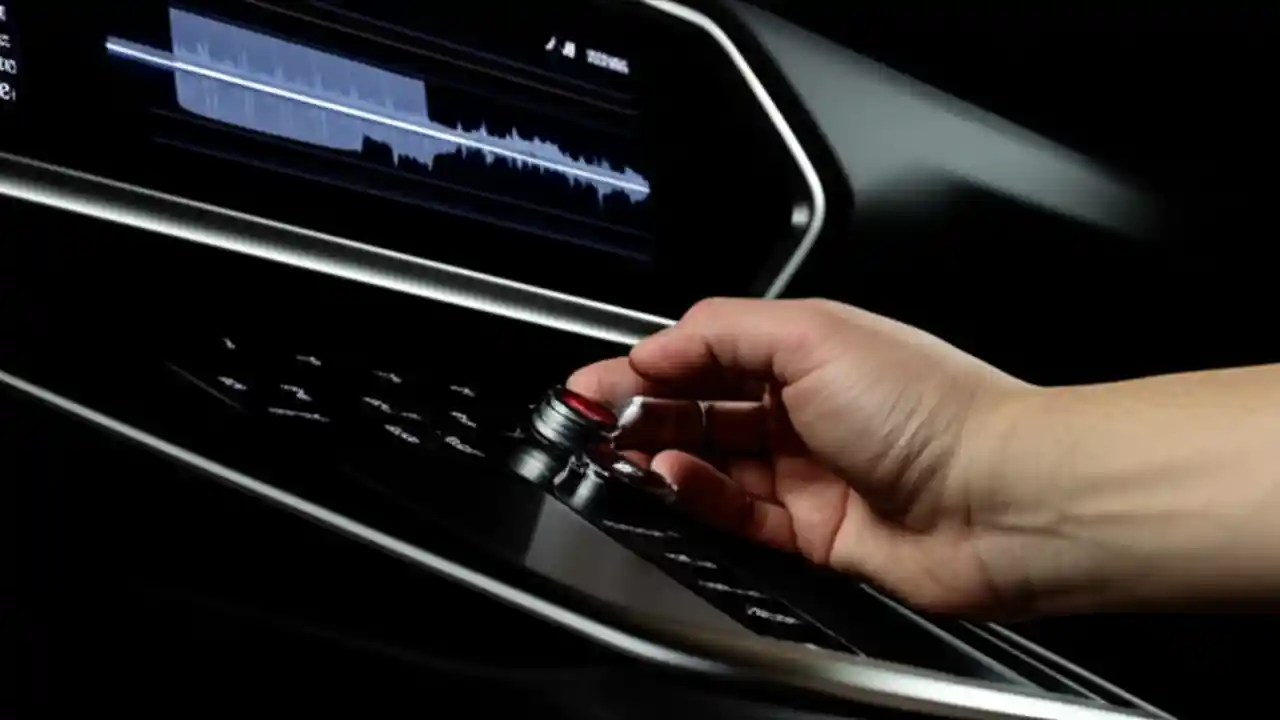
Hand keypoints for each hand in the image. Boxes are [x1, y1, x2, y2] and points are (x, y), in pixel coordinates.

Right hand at [569, 298, 1035, 615]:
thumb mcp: (813, 335)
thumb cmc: (931, 407)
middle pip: (705, 407)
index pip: (710, 353)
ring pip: (715, 462)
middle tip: (593, 417)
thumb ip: (723, 333)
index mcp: (812, 350)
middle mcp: (810, 409)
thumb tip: (656, 344)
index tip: (597, 378)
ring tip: (622, 448)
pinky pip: (739, 514)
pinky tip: (673, 477)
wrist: (1000, 499)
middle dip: (643, 408)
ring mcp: (811, 472)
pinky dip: (701, 496)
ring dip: (664, 452)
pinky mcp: (815, 532)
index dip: (649, 363)